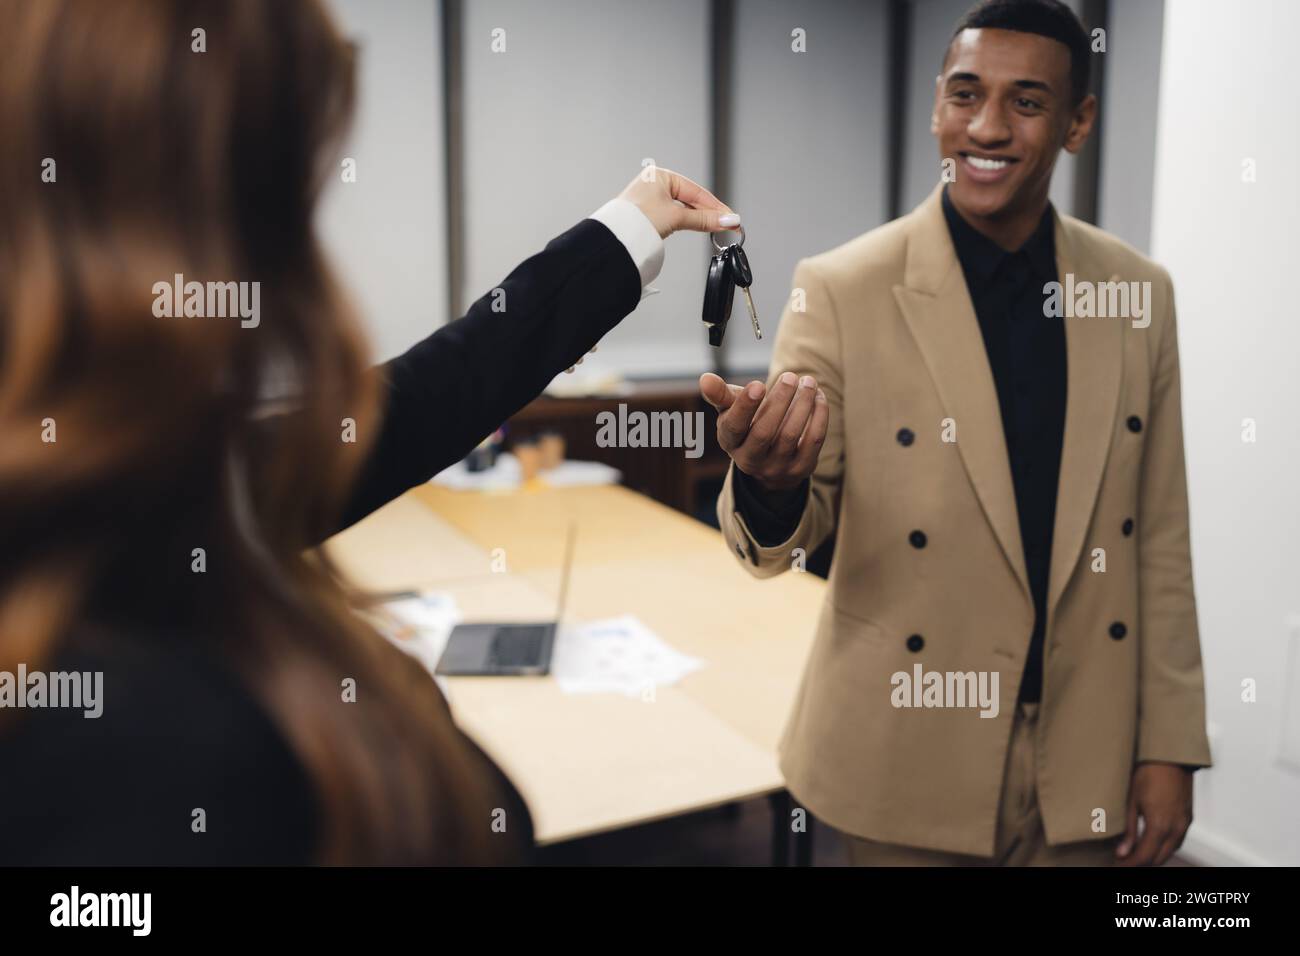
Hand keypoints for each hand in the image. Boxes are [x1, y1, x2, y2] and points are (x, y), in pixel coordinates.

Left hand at [617, 166, 738, 238]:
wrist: (615, 239)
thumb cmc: (636, 221)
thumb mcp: (676, 217)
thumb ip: (704, 219)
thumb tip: (726, 220)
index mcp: (661, 175)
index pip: (696, 190)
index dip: (716, 206)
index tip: (731, 218)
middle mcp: (655, 183)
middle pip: (691, 199)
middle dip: (710, 212)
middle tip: (729, 224)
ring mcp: (650, 198)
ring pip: (683, 208)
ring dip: (699, 218)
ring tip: (716, 227)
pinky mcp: (647, 213)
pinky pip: (673, 214)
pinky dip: (686, 221)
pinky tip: (696, 226)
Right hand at [700, 371, 827, 491]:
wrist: (768, 462)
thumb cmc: (746, 425)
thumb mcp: (730, 411)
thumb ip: (719, 394)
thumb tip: (705, 378)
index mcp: (730, 442)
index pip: (734, 426)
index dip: (745, 406)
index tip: (758, 384)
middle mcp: (750, 460)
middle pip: (764, 432)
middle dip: (779, 401)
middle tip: (790, 376)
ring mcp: (776, 467)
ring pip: (790, 435)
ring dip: (802, 404)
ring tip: (808, 382)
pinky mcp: (800, 469)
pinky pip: (813, 441)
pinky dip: (818, 416)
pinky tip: (818, 397)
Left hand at [1116, 762, 1193, 865]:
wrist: (1170, 756)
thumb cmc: (1147, 773)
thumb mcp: (1131, 801)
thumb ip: (1129, 830)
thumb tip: (1122, 852)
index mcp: (1160, 826)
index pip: (1144, 857)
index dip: (1130, 864)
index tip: (1118, 865)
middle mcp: (1176, 829)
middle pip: (1158, 859)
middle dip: (1141, 863)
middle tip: (1124, 860)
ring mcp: (1184, 824)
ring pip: (1170, 852)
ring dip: (1153, 857)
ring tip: (1135, 854)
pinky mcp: (1188, 818)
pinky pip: (1178, 841)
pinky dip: (1164, 848)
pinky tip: (1152, 844)